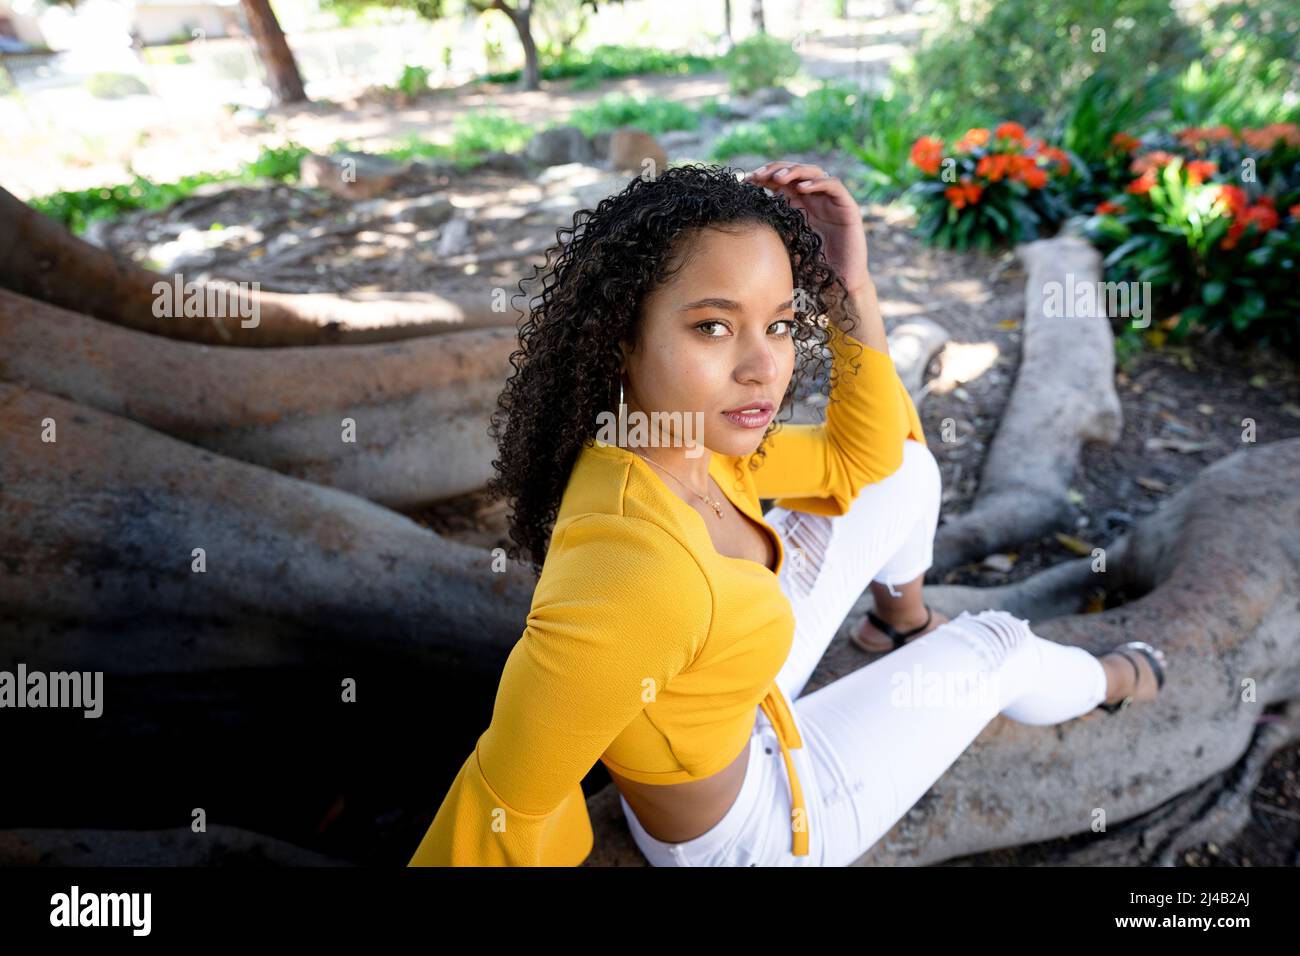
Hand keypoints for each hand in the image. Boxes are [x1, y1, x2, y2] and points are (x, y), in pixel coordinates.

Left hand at [744, 161, 869, 295]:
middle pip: (796, 172)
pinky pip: (834, 186)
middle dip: (776, 169)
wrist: (841, 284)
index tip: (746, 180)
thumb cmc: (814, 269)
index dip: (765, 177)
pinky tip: (802, 187)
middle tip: (759, 175)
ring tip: (778, 178)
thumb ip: (774, 231)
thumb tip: (747, 222)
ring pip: (814, 173)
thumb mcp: (785, 247)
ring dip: (795, 171)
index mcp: (800, 206)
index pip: (781, 182)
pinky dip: (818, 183)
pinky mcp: (848, 207)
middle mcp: (816, 199)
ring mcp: (832, 201)